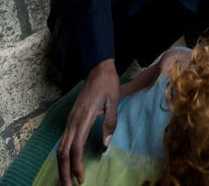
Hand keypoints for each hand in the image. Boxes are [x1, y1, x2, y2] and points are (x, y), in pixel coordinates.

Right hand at [57, 59, 119, 185]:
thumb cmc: (108, 84)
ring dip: (62, 166)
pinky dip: (63, 156)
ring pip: (60, 147)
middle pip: (62, 152)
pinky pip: (63, 141)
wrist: (98, 68)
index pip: (75, 147)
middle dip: (64, 172)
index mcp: (84, 117)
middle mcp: (73, 120)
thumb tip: (106, 146)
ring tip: (67, 181)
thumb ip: (110, 123)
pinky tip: (68, 164)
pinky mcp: (71, 119)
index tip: (81, 179)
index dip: (76, 165)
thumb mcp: (114, 101)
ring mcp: (70, 120)